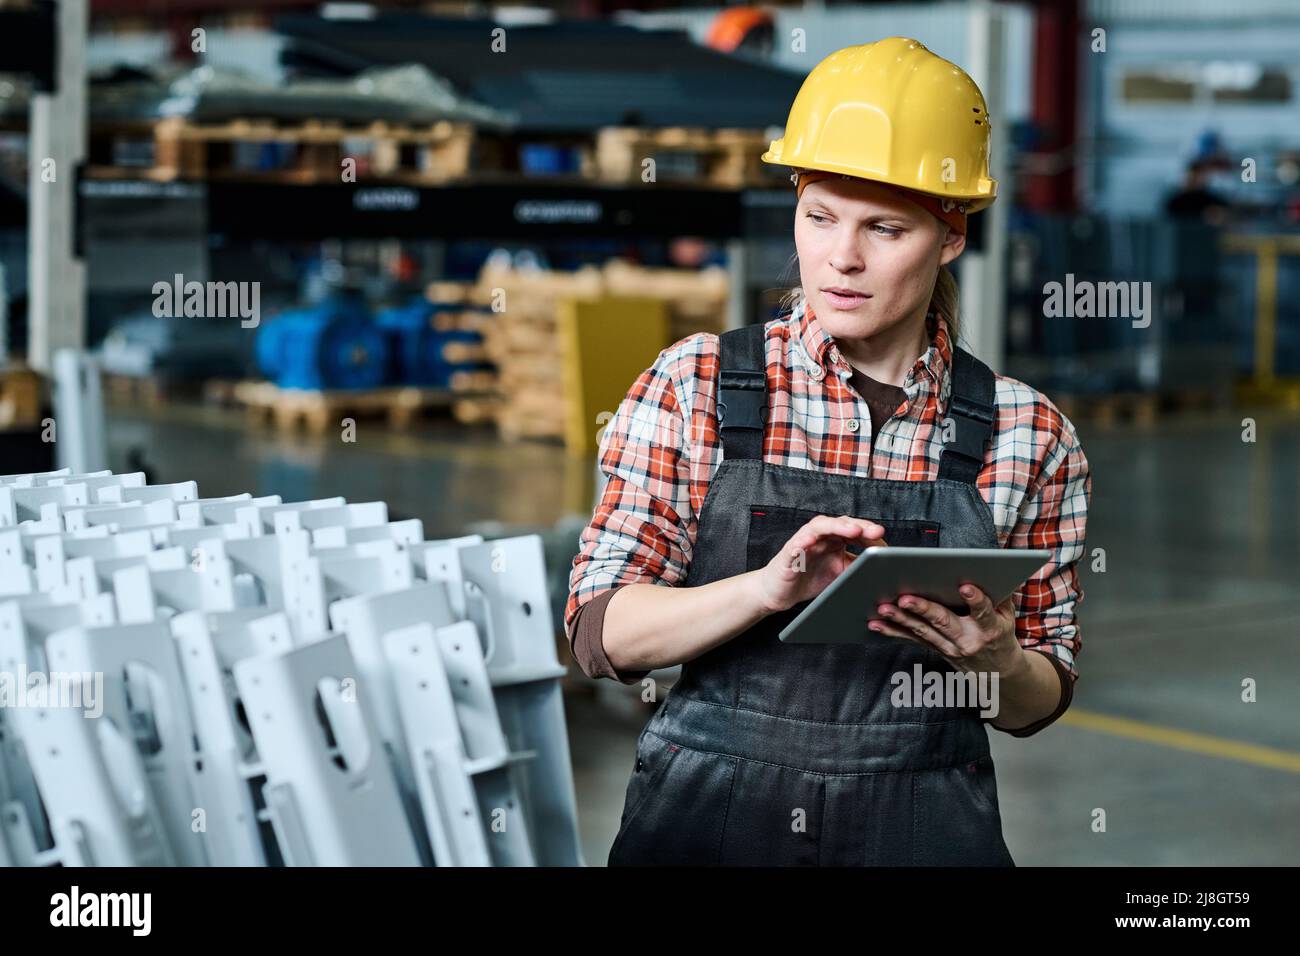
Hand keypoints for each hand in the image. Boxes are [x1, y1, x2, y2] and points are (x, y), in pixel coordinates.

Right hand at [753, 515, 887, 614]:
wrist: (779, 592)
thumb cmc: (809, 579)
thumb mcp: (840, 574)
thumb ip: (857, 567)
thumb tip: (884, 570)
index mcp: (835, 540)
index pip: (855, 529)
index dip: (870, 533)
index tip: (885, 541)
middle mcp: (821, 536)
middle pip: (841, 523)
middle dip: (860, 526)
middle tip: (876, 531)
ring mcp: (804, 542)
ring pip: (820, 527)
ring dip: (836, 527)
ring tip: (852, 530)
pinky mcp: (788, 553)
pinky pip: (796, 544)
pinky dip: (802, 541)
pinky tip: (810, 541)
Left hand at [869, 584, 1023, 676]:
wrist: (998, 674)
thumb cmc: (1002, 636)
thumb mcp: (1008, 618)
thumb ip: (999, 596)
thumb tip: (987, 569)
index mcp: (990, 629)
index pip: (984, 613)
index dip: (976, 600)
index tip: (966, 587)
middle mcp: (967, 640)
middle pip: (943, 622)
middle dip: (923, 609)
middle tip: (905, 598)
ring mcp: (949, 648)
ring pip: (922, 631)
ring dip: (901, 619)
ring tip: (884, 608)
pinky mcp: (935, 650)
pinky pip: (912, 639)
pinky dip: (893, 631)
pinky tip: (875, 624)